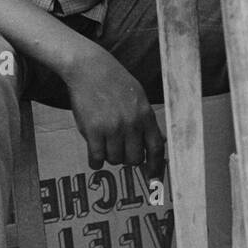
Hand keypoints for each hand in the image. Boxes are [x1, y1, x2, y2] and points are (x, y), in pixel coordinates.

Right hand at [64, 45, 166, 185]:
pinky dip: (95, 159)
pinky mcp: (94, 131)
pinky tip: (93, 148)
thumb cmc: (114, 81)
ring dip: (109, 154)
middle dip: (126, 157)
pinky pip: (97, 159)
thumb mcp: (137, 96)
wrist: (89, 68)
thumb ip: (146, 120)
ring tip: (103, 137)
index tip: (153, 180)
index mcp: (145, 114)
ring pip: (114, 159)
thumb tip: (159, 143)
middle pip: (133, 159)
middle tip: (117, 145)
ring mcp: (113, 128)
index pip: (156, 148)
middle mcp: (131, 123)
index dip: (156, 167)